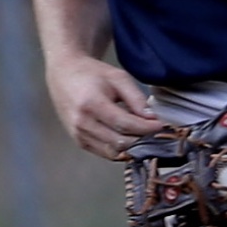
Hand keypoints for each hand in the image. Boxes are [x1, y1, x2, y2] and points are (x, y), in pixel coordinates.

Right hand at [47, 55, 163, 158]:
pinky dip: (121, 149)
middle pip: (121, 141)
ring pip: (114, 152)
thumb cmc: (92, 74)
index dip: (146, 128)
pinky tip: (130, 138)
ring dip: (133, 146)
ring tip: (145, 135)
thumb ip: (136, 99)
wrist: (64, 75)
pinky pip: (106, 153)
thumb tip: (152, 119)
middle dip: (142, 139)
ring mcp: (79, 134)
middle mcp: (82, 122)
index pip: (125, 124)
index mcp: (91, 104)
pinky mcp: (79, 141)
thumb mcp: (118, 78)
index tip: (162, 125)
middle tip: (156, 131)